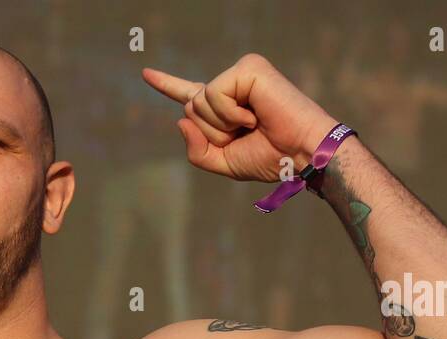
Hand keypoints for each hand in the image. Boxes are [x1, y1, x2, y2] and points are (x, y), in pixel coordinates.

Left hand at [143, 54, 335, 181]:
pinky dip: (229, 114)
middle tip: (246, 135)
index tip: (146, 74)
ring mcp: (240, 72)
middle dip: (212, 133)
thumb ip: (196, 149)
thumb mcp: (224, 162)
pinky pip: (213, 95)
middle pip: (189, 108)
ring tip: (253, 125)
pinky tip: (254, 116)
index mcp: (224, 107)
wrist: (301, 154)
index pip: (189, 94)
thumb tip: (180, 119)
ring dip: (221, 125)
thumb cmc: (271, 158)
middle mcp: (231, 85)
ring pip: (198, 102)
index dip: (167, 85)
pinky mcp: (249, 68)